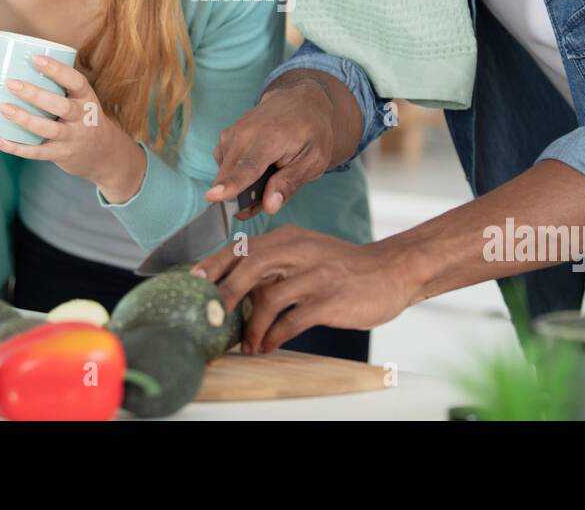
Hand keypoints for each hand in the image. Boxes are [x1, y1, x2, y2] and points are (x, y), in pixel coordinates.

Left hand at [0, 55, 146, 201]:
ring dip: (25, 119)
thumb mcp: (82, 99)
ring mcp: (72, 138)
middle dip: (35, 95)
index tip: (35, 58)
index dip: (57, 69)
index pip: (76, 81)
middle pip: (61, 106)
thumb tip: (20, 62)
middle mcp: (82, 118)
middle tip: (11, 84)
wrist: (104, 153)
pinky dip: (16, 147)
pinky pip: (37, 152)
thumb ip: (60, 86)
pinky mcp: (61, 154)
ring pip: (49, 129)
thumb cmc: (83, 118)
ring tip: (3, 108)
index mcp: (86, 98)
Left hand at [191, 225, 417, 353]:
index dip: (214, 265)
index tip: (193, 282)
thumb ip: (274, 267)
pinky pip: (292, 321)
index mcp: (288, 238)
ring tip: (248, 344)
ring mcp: (315, 275)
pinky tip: (269, 345)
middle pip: (250, 266)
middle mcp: (299, 251)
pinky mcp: (328, 300)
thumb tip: (234, 291)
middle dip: (224, 293)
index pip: (243, 247)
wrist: (391, 271)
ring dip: (252, 326)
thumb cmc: (341, 267)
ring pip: (269, 299)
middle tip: (210, 318)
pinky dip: (275, 336)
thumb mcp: (305, 254)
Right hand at [206, 75, 343, 219]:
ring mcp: (232, 134)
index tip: (212, 197)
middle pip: (231, 177)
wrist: (300, 100)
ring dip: (242, 186)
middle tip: (270, 199)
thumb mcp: (314, 161)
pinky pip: (225, 167)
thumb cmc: (310, 131)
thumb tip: (270, 206)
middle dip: (243, 198)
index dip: (230, 185)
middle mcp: (244, 134)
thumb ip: (289, 184)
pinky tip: (258, 168)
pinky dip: (238, 174)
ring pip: (226, 175)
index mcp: (270, 139)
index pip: (247, 167)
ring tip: (269, 178)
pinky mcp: (225, 137)